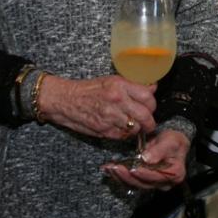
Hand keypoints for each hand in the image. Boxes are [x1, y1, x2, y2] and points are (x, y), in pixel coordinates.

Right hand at [36, 74, 156, 140]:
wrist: (66, 100)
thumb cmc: (89, 90)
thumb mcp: (111, 80)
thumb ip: (133, 85)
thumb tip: (152, 87)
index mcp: (119, 85)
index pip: (147, 96)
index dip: (152, 103)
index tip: (151, 106)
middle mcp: (116, 100)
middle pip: (145, 115)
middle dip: (150, 121)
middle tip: (148, 122)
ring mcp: (110, 117)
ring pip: (136, 128)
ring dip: (137, 128)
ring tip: (133, 124)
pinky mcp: (104, 130)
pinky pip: (123, 136)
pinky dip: (125, 134)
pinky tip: (122, 128)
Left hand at [102, 129, 189, 189]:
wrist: (172, 144)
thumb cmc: (174, 141)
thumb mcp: (171, 141)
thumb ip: (160, 150)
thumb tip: (146, 159)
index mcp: (175, 174)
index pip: (157, 176)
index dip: (144, 173)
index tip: (133, 169)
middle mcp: (165, 183)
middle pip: (143, 183)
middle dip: (127, 175)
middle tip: (115, 167)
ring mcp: (154, 184)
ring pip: (135, 184)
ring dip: (120, 177)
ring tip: (109, 168)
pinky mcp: (144, 182)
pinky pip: (131, 181)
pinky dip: (119, 176)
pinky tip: (109, 169)